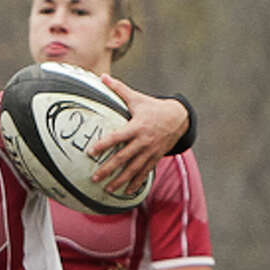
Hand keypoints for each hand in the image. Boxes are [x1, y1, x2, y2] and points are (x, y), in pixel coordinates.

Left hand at [86, 79, 182, 195]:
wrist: (178, 118)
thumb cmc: (153, 107)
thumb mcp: (137, 98)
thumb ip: (119, 89)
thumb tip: (102, 77)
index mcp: (136, 127)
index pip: (117, 137)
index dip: (103, 145)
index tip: (90, 152)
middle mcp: (143, 142)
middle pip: (123, 158)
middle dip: (108, 169)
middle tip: (94, 177)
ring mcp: (150, 152)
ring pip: (133, 169)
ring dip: (120, 180)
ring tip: (107, 189)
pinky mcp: (155, 158)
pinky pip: (145, 173)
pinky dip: (136, 183)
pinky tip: (127, 192)